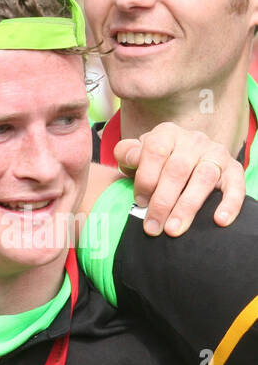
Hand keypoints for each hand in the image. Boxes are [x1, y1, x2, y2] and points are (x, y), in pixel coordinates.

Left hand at [114, 123, 245, 234]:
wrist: (180, 159)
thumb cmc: (152, 163)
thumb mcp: (135, 156)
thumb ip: (127, 153)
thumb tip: (131, 157)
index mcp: (166, 134)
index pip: (156, 151)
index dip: (146, 178)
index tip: (139, 202)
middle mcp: (193, 140)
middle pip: (178, 169)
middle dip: (163, 201)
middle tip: (152, 227)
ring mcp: (215, 153)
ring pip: (204, 178)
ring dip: (187, 207)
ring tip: (174, 230)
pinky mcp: (232, 168)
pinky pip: (235, 184)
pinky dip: (230, 203)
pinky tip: (220, 220)